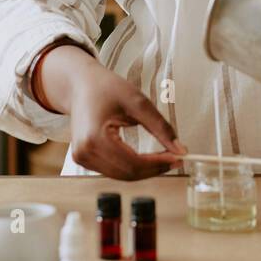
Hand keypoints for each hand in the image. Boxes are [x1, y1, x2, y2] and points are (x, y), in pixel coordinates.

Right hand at [60, 50, 186, 179]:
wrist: (80, 84)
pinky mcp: (83, 159)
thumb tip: (180, 149)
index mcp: (94, 137)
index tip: (178, 158)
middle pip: (128, 174)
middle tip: (175, 157)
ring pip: (122, 175)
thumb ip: (161, 128)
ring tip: (163, 156)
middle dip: (154, 168)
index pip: (133, 163)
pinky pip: (114, 170)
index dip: (158, 164)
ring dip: (144, 170)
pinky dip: (132, 167)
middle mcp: (84, 152)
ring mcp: (81, 158)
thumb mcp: (138, 102)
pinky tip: (145, 157)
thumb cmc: (105, 88)